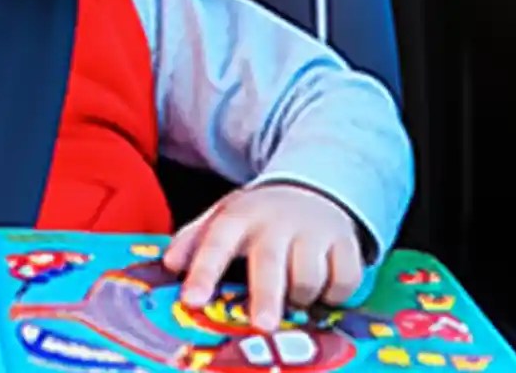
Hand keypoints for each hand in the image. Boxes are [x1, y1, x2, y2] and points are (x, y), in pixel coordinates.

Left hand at [162, 183, 363, 330]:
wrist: (311, 189)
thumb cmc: (258, 217)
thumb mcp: (222, 218)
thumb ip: (193, 240)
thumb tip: (169, 264)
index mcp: (239, 217)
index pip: (216, 242)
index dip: (203, 272)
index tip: (191, 300)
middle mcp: (276, 222)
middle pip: (270, 264)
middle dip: (265, 297)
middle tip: (260, 327)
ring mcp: (314, 231)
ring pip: (309, 279)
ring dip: (300, 298)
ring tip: (292, 294)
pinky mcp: (346, 242)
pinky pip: (344, 281)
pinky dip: (334, 294)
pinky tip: (323, 288)